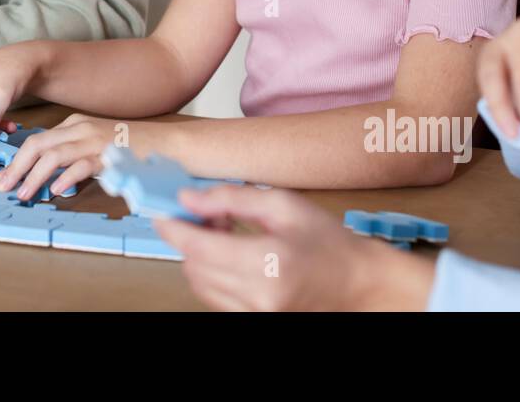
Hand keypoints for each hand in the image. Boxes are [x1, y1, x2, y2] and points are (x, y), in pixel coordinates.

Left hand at [0, 113, 127, 200]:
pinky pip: (82, 165)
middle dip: (17, 167)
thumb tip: (47, 176)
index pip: (37, 140)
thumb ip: (72, 154)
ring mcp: (95, 140)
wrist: (165, 142)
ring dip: (35, 176)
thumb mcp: (94, 143)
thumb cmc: (129, 147)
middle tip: (3, 186)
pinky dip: (67, 177)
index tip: (5, 177)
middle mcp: (81, 128)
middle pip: (38, 145)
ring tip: (24, 193)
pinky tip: (57, 189)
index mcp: (75, 124)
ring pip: (54, 155)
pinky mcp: (110, 155)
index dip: (17, 160)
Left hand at [155, 185, 410, 310]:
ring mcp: (255, 314)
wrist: (358, 284)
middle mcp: (258, 296)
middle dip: (189, 236)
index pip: (199, 247)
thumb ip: (232, 198)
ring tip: (223, 231)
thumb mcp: (284, 204)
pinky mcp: (253, 320)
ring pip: (199, 284)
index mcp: (268, 262)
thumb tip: (188, 198)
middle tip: (206, 212)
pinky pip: (214, 297)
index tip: (161, 212)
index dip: (173, 228)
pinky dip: (210, 273)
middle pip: (194, 266)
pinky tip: (229, 253)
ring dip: (198, 256)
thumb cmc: (328, 242)